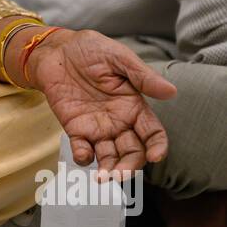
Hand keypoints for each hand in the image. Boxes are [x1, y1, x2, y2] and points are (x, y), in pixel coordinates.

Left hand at [25, 28, 176, 175]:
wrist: (56, 50)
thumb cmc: (91, 50)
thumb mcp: (118, 57)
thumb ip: (142, 76)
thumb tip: (171, 91)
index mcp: (134, 105)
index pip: (152, 132)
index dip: (157, 146)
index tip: (156, 156)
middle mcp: (119, 121)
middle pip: (132, 152)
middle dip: (130, 166)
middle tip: (122, 175)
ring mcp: (97, 127)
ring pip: (109, 156)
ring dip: (109, 169)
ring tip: (104, 177)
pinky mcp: (75, 129)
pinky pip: (82, 149)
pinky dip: (84, 156)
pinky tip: (84, 155)